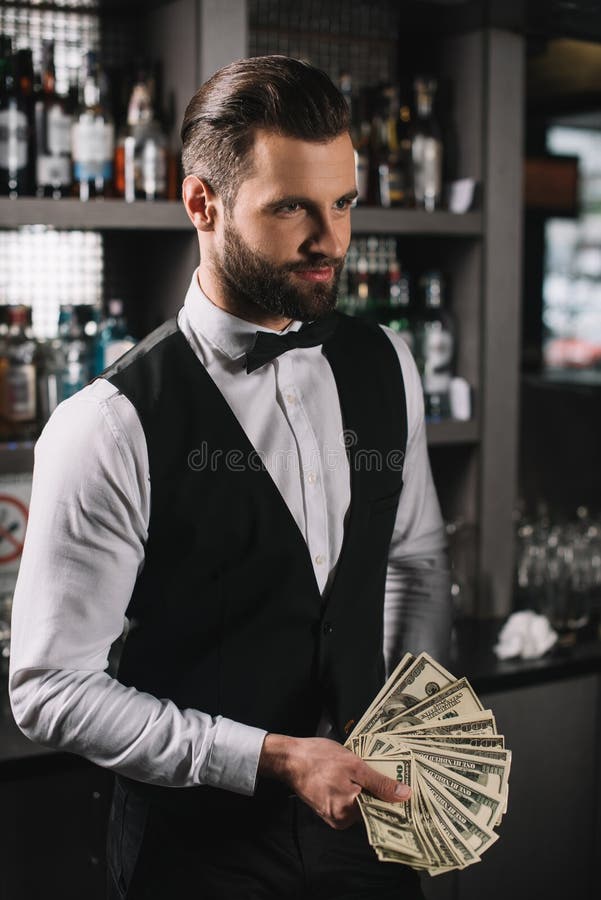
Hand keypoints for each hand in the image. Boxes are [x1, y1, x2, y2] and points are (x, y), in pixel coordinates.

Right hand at [257, 734, 410, 829]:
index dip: (395, 800)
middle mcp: (342, 820)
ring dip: (367, 792)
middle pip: (371, 809)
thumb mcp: (354, 765)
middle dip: (381, 794)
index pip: (382, 811)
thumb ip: (379, 783)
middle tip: (394, 777)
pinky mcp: (327, 809)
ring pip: (360, 806)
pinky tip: (356, 778)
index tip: (410, 791)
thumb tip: (404, 795)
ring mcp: (333, 816)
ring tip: (374, 773)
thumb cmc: (320, 758)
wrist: (289, 759)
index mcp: (349, 811)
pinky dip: (354, 792)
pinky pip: (348, 804)